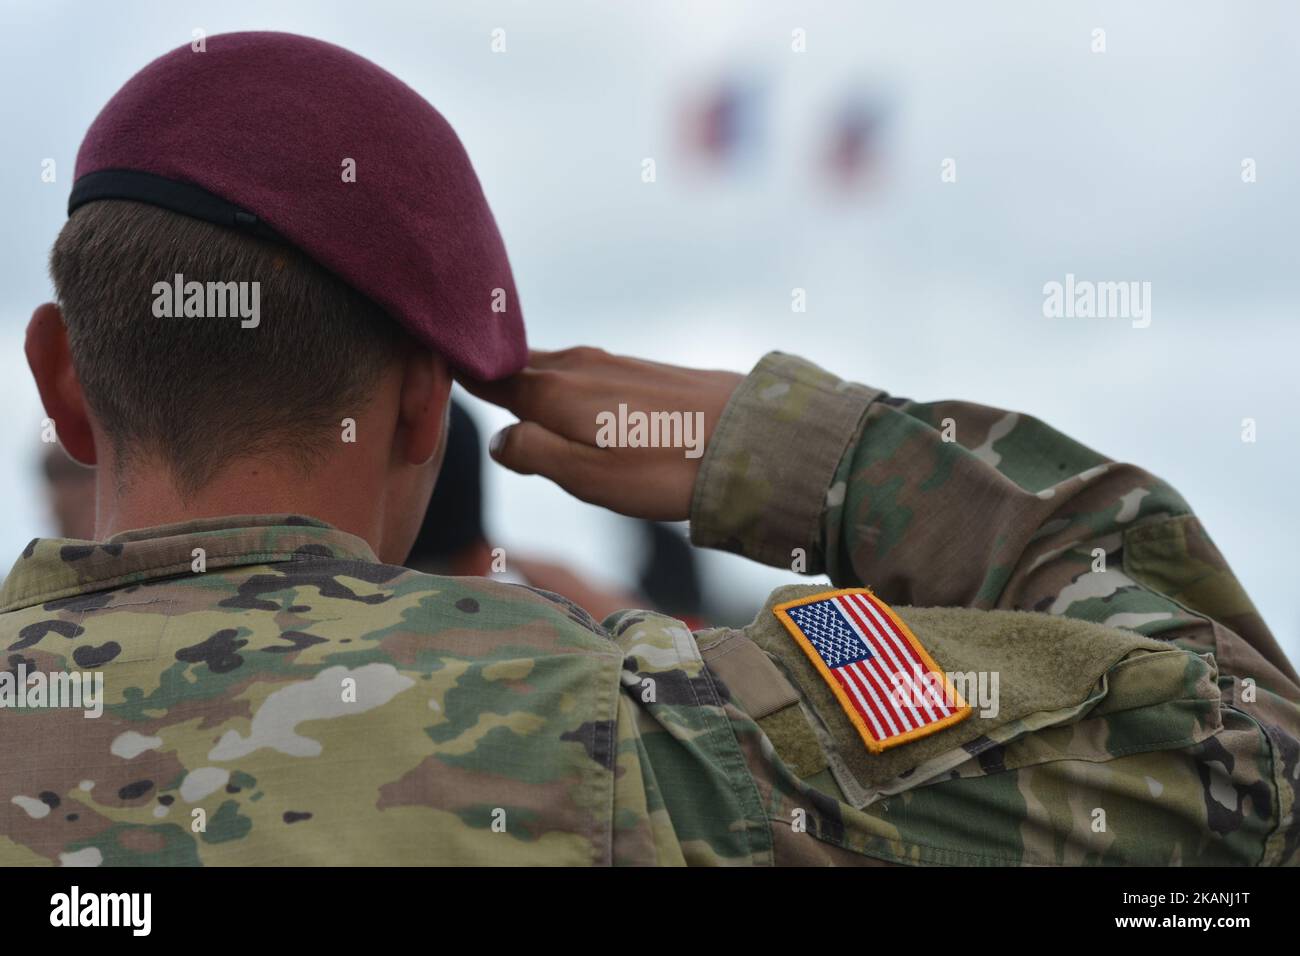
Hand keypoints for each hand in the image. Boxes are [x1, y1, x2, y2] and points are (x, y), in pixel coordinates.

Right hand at [459, 347, 742, 520]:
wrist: (751, 438)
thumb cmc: (667, 468)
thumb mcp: (590, 478)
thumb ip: (535, 454)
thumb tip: (497, 439)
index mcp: (553, 393)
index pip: (486, 376)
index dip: (452, 369)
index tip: (421, 363)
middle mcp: (575, 367)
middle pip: (513, 365)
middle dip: (481, 366)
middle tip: (443, 367)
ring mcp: (608, 364)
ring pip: (546, 366)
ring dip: (519, 373)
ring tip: (491, 382)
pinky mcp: (636, 371)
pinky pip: (577, 371)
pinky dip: (555, 380)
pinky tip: (558, 396)